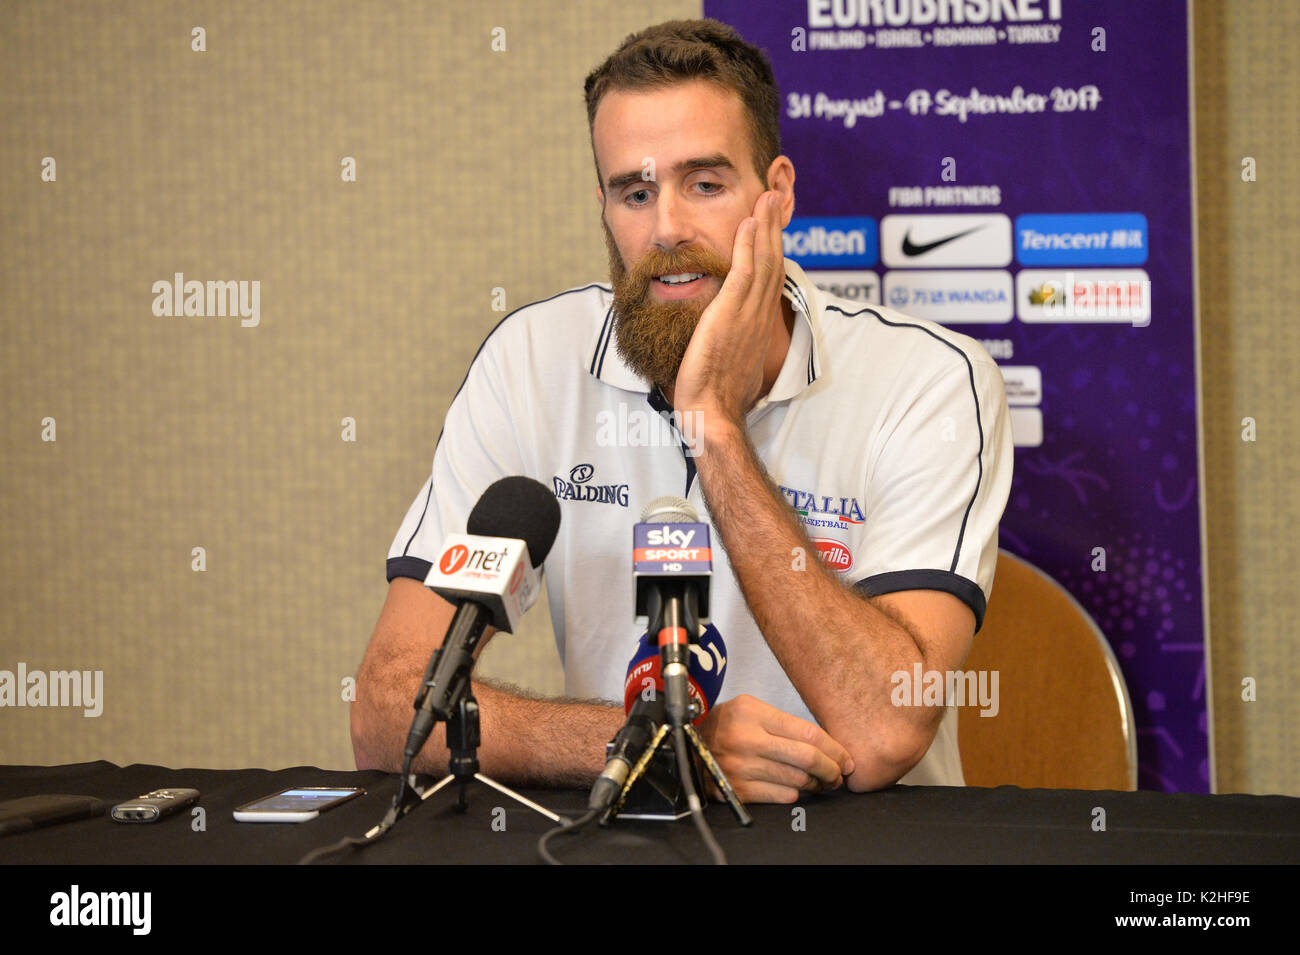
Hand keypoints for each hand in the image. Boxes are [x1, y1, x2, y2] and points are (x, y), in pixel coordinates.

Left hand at [671, 191, 786, 430]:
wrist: (712, 412)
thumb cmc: (715, 396)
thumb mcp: (728, 363)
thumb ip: (727, 344)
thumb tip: (719, 342)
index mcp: (759, 326)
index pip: (770, 281)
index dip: (772, 251)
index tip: (770, 229)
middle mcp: (760, 316)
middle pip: (773, 264)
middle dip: (774, 230)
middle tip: (774, 199)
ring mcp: (748, 314)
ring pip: (764, 261)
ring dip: (766, 227)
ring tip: (766, 198)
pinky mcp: (732, 314)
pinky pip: (746, 272)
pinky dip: (750, 245)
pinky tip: (749, 222)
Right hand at [696, 694, 854, 803]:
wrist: (688, 746)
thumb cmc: (726, 726)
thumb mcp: (748, 709)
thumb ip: (782, 722)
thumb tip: (825, 744)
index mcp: (752, 712)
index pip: (807, 732)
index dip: (834, 748)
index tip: (845, 758)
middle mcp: (747, 739)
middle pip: (806, 758)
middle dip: (831, 769)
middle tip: (839, 774)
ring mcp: (742, 767)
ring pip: (797, 780)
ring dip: (817, 784)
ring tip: (821, 781)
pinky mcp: (739, 789)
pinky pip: (781, 796)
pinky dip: (796, 793)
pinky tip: (797, 788)